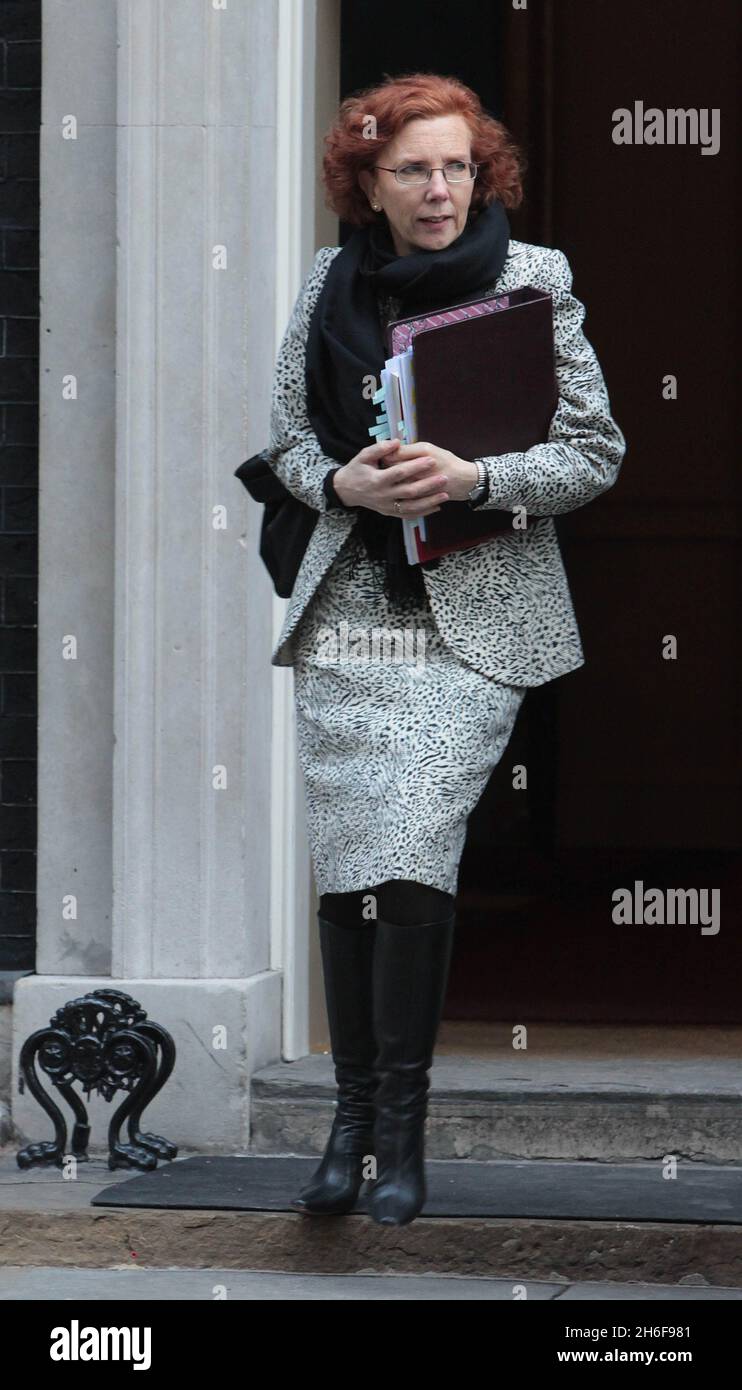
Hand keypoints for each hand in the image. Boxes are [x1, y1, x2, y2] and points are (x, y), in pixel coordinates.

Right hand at [334, 439, 477, 515]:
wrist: (345, 491)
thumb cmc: (356, 470)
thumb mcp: (363, 456)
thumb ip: (379, 448)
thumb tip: (397, 442)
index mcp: (377, 480)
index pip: (400, 473)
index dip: (416, 466)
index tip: (432, 460)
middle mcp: (383, 495)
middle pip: (409, 492)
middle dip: (428, 485)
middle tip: (444, 478)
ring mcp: (387, 506)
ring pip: (412, 507)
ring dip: (430, 502)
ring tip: (446, 495)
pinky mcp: (389, 513)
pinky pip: (408, 515)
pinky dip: (423, 512)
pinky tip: (437, 507)